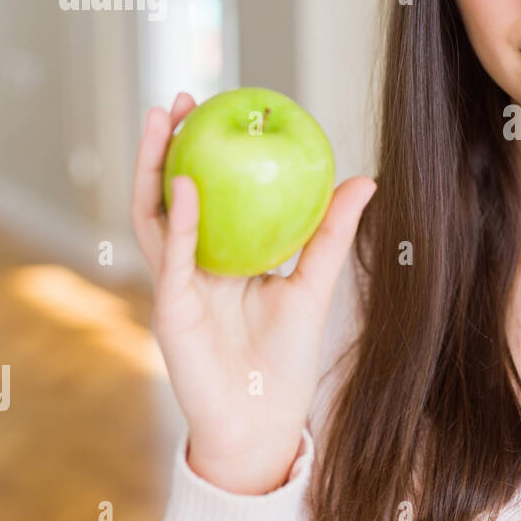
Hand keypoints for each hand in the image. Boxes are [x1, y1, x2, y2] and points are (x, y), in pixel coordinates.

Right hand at [130, 92, 376, 492]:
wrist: (264, 421)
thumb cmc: (287, 358)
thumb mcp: (315, 285)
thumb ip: (332, 234)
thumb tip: (365, 178)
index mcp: (222, 256)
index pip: (210, 192)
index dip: (209, 152)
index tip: (224, 108)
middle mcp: (193, 264)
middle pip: (171, 193)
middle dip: (169, 144)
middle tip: (182, 99)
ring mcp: (176, 284)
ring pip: (156, 215)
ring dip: (155, 166)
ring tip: (164, 121)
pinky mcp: (170, 309)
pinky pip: (172, 258)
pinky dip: (179, 221)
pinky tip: (185, 185)